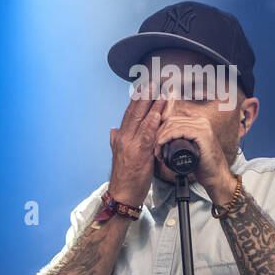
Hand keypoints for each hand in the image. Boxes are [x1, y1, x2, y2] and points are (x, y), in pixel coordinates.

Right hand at [108, 78, 166, 208]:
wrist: (122, 195)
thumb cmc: (125, 177)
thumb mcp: (118, 155)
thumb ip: (116, 140)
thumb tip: (113, 130)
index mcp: (120, 136)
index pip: (130, 112)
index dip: (138, 97)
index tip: (145, 84)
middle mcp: (124, 137)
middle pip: (135, 111)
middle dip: (145, 94)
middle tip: (155, 79)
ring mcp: (131, 144)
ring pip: (142, 119)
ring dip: (153, 103)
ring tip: (162, 90)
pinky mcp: (139, 153)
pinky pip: (148, 134)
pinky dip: (153, 121)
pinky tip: (159, 112)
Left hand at [155, 98, 237, 201]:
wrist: (216, 177)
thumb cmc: (202, 165)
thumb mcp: (189, 148)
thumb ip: (181, 139)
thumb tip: (162, 136)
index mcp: (198, 121)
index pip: (172, 119)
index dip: (160, 130)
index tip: (155, 144)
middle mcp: (201, 120)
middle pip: (171, 121)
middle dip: (158, 134)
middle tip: (154, 149)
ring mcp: (202, 126)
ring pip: (172, 125)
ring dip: (160, 138)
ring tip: (157, 152)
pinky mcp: (202, 133)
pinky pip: (178, 131)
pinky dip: (166, 137)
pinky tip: (161, 146)